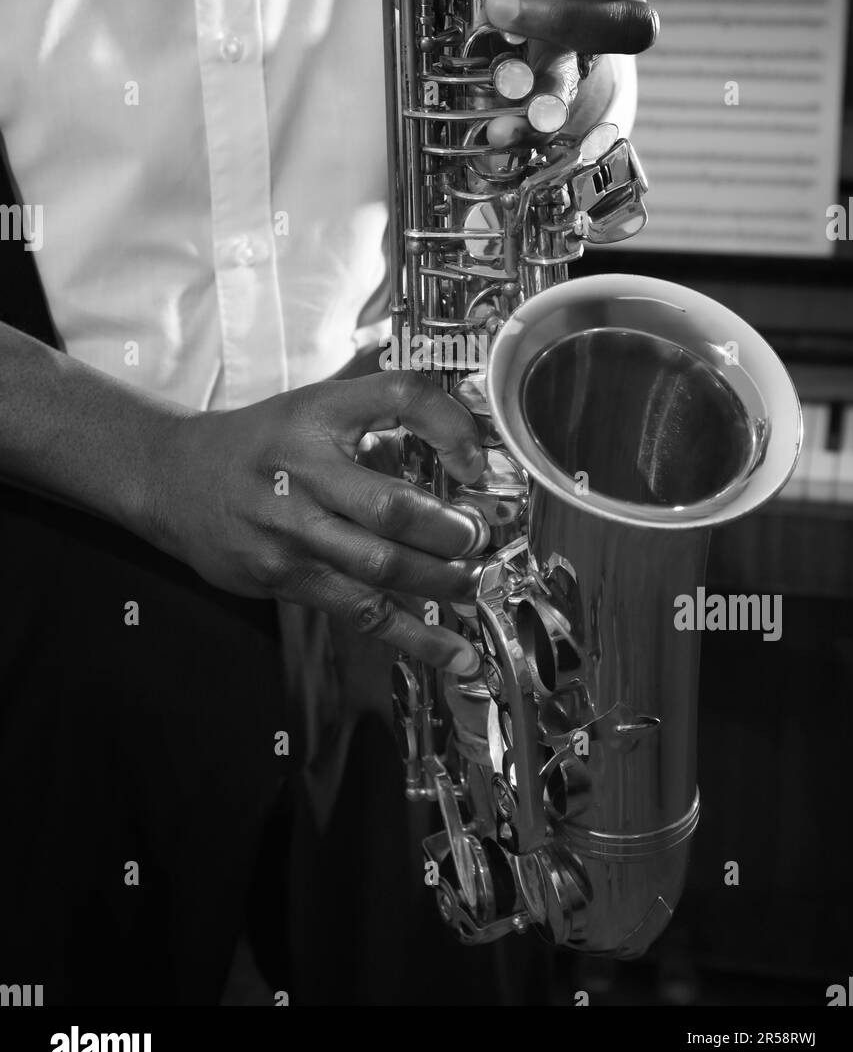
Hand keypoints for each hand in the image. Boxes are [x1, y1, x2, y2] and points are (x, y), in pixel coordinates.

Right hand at [154, 372, 485, 673]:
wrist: (174, 481)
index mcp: (318, 415)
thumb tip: (466, 428)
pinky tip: (457, 653)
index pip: (399, 398)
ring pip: (382, 566)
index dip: (449, 426)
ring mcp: (292, 532)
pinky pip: (362, 613)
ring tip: (476, 581)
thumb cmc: (260, 443)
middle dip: (452, 529)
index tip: (476, 459)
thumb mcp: (314, 404)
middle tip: (481, 535)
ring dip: (444, 580)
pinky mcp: (286, 579)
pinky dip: (417, 638)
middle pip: (393, 506)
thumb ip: (381, 407)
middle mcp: (303, 472)